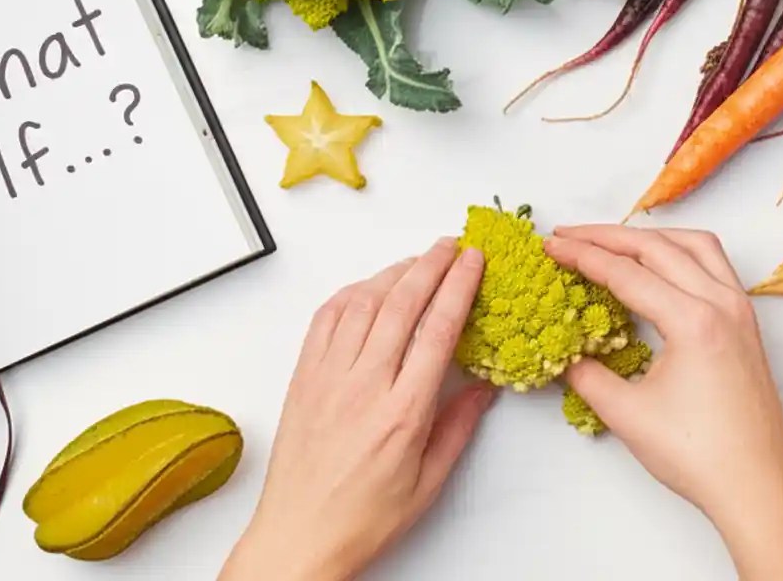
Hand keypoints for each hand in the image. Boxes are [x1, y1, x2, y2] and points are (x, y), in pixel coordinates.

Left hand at [220, 238, 495, 580]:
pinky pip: (326, 319)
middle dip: (431, 265)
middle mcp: (363, 386)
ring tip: (417, 260)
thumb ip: (457, 427)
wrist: (299, 536)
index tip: (474, 261)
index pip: (437, 330)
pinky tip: (368, 287)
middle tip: (451, 245)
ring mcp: (328, 377)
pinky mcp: (304, 378)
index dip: (458, 286)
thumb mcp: (428, 482)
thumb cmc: (361, 517)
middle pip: (402, 304)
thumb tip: (483, 388)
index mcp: (402, 413)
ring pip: (363, 303)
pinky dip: (350, 293)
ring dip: (393, 273)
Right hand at [545, 226, 782, 580]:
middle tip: (568, 235)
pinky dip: (681, 253)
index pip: (626, 272)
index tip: (550, 245)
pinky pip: (714, 266)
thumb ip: (587, 375)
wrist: (758, 488)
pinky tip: (660, 266)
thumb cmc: (700, 457)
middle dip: (608, 236)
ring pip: (694, 245)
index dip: (582, 256)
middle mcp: (722, 304)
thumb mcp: (627, 415)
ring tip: (611, 242)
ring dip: (649, 237)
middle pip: (658, 246)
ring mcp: (741, 312)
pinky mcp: (747, 325)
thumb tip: (563, 353)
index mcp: (693, 321)